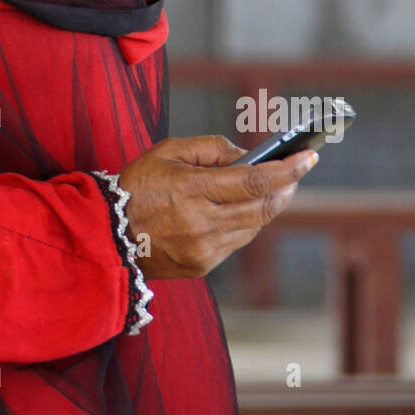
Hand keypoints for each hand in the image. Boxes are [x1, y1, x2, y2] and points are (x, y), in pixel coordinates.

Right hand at [117, 136, 317, 279]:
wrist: (106, 235)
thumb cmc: (136, 186)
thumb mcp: (167, 151)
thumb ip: (210, 148)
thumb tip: (246, 155)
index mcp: (191, 189)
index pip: (254, 180)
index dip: (287, 170)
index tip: (309, 157)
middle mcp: (201, 222)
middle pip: (262, 207)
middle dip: (285, 188)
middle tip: (296, 171)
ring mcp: (204, 249)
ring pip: (253, 227)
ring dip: (267, 206)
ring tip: (273, 188)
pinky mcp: (203, 266)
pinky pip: (236, 242)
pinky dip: (245, 224)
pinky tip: (240, 210)